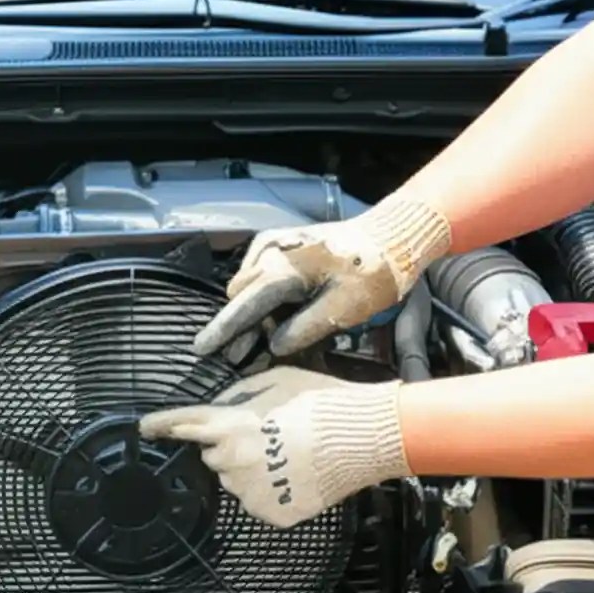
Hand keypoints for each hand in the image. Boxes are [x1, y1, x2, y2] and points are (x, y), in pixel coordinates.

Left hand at [140, 367, 410, 527]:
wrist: (363, 436)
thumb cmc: (320, 402)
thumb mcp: (273, 381)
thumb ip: (237, 396)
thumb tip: (222, 408)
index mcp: (228, 426)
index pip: (183, 425)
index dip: (162, 425)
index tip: (145, 429)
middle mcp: (232, 463)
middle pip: (214, 456)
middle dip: (230, 446)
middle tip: (267, 435)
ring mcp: (252, 493)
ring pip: (238, 481)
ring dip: (253, 470)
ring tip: (290, 454)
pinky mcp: (273, 513)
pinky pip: (262, 502)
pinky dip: (274, 492)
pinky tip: (298, 475)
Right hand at [193, 199, 450, 356]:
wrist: (392, 235)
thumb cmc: (373, 272)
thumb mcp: (344, 308)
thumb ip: (304, 330)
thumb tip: (274, 346)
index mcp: (285, 269)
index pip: (244, 305)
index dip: (223, 330)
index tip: (200, 349)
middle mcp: (271, 252)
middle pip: (240, 297)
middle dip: (241, 327)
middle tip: (246, 357)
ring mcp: (274, 244)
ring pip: (249, 287)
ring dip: (255, 314)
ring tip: (266, 343)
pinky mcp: (283, 244)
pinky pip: (261, 276)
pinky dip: (266, 298)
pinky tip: (284, 315)